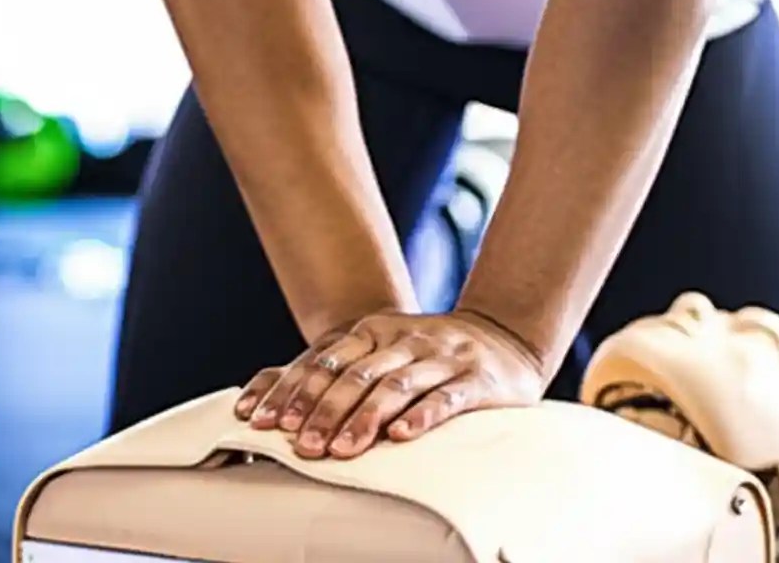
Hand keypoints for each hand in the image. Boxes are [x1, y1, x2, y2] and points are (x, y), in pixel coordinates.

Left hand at [234, 310, 546, 458]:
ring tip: (343, 449)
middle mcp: (407, 339)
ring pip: (397, 387)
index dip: (297, 391)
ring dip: (365, 420)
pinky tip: (402, 435)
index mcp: (377, 329)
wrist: (506, 334)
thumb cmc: (433, 350)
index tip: (271, 423)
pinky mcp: (476, 378)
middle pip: (358, 375)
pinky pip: (446, 398)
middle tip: (304, 446)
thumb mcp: (387, 346)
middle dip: (325, 412)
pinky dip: (422, 416)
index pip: (328, 360)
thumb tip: (283, 405)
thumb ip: (346, 367)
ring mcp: (442, 356)